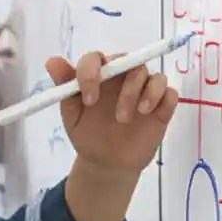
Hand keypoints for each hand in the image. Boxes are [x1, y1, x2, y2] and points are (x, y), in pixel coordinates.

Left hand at [49, 51, 178, 220]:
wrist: (106, 162)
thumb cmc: (88, 134)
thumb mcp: (72, 114)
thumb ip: (65, 86)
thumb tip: (51, 61)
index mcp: (99, 74)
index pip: (97, 58)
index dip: (92, 73)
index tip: (89, 100)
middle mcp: (123, 76)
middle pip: (131, 62)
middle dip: (125, 87)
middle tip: (117, 116)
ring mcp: (144, 90)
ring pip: (152, 75)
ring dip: (143, 95)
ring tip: (129, 120)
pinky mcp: (162, 105)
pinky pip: (170, 92)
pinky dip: (163, 98)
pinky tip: (150, 113)